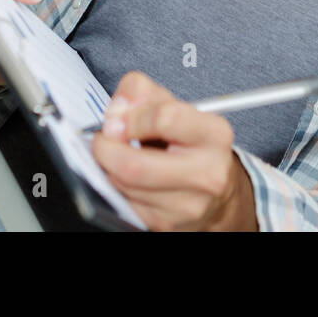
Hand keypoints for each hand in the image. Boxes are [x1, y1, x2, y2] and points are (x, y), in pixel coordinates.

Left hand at [90, 71, 258, 230]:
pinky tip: (126, 175)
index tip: (117, 117)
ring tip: (118, 153)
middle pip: (135, 165)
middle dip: (106, 149)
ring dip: (109, 166)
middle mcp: (207, 173)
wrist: (214, 191)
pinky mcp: (166, 224)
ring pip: (124, 185)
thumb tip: (117, 108)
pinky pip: (123, 202)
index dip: (131, 116)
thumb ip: (142, 92)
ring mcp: (187, 205)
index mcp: (214, 135)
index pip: (165, 119)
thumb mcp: (173, 104)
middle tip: (103, 138)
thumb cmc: (190, 142)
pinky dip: (115, 184)